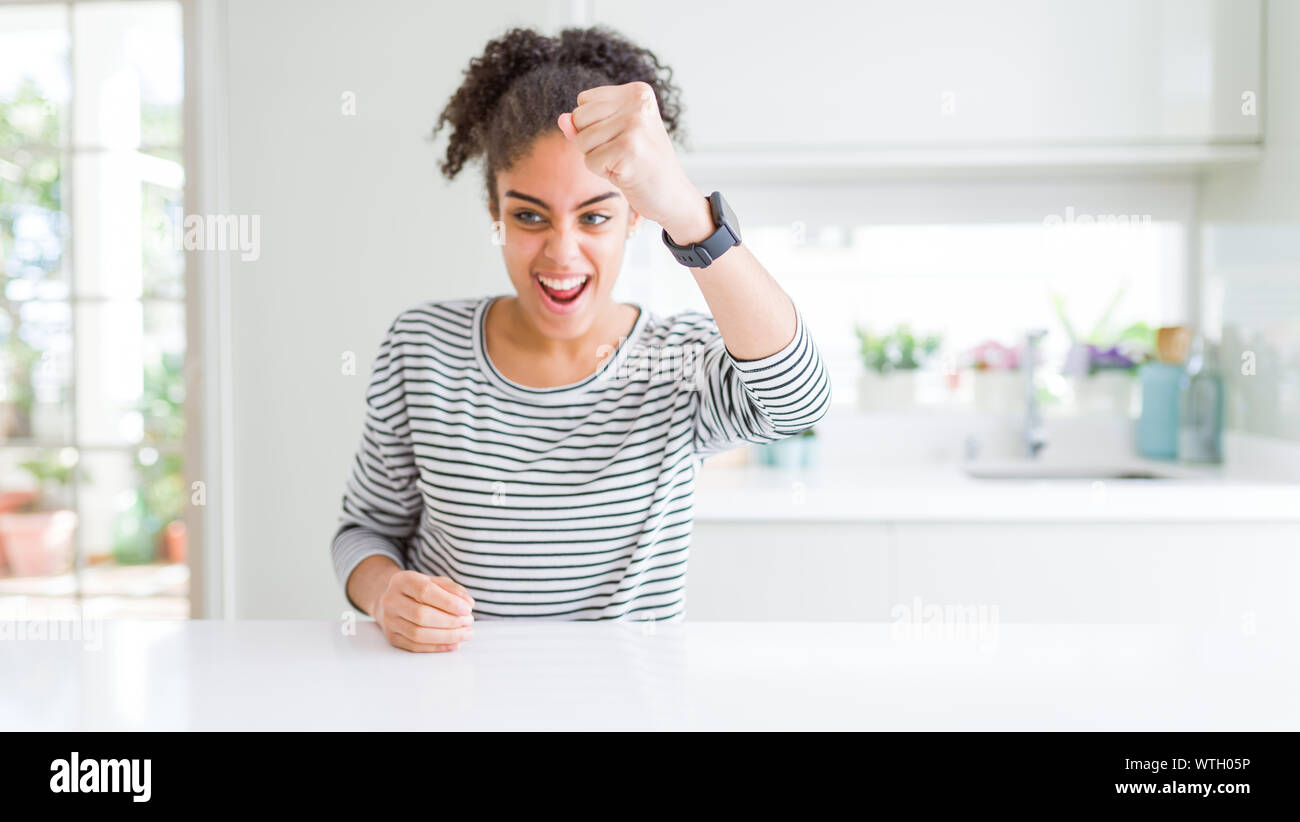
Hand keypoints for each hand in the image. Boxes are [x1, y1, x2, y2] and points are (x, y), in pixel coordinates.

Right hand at [372, 571, 474, 652]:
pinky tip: (454, 644)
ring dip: (446, 637)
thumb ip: (453, 589)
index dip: (448, 602)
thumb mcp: (435, 582)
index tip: (467, 609)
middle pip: (421, 615)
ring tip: (466, 634)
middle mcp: (391, 600)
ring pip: (418, 634)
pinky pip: (415, 646)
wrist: (393, 599)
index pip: (425, 592)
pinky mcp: (391, 637)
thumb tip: (468, 604)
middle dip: (450, 621)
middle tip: (469, 622)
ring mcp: (389, 621)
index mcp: (402, 581)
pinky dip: (437, 647)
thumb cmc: (419, 590)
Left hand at [558, 81, 710, 241]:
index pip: (584, 101)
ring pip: (581, 140)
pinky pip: (590, 161)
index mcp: (637, 92)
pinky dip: (603, 173)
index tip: (622, 138)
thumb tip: (562, 119)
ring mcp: (634, 124)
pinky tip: (626, 173)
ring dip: (597, 158)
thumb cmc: (641, 165)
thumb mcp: (613, 137)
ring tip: (624, 162)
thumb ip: (585, 125)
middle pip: (579, 117)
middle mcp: (637, 102)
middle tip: (622, 153)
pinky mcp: (628, 149)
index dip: (594, 125)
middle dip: (591, 141)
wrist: (673, 195)